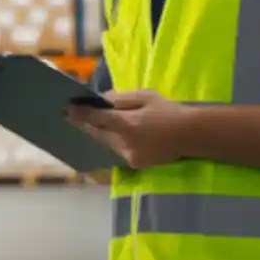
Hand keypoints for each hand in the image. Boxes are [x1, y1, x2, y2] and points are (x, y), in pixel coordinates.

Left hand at [63, 90, 192, 168]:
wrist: (191, 134)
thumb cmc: (168, 111)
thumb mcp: (145, 96)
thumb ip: (121, 98)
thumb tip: (102, 100)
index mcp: (129, 124)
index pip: (98, 119)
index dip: (81, 114)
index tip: (68, 110)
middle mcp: (126, 143)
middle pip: (99, 133)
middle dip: (86, 124)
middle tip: (71, 115)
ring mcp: (130, 156)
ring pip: (106, 143)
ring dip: (97, 134)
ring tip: (84, 124)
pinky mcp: (135, 163)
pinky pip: (116, 150)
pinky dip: (110, 141)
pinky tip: (105, 134)